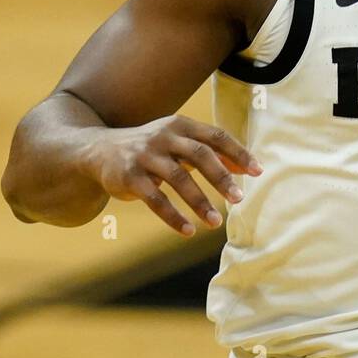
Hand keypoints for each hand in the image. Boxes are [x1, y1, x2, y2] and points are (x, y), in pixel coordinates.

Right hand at [89, 115, 262, 235]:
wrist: (100, 151)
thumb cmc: (152, 149)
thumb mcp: (180, 144)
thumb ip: (210, 153)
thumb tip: (244, 169)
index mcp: (181, 125)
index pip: (216, 137)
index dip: (238, 153)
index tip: (257, 172)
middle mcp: (164, 136)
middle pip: (200, 155)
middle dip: (221, 178)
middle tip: (239, 199)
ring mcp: (146, 155)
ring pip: (178, 178)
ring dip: (199, 202)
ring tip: (216, 223)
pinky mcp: (130, 177)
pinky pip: (155, 199)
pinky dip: (173, 216)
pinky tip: (188, 231)